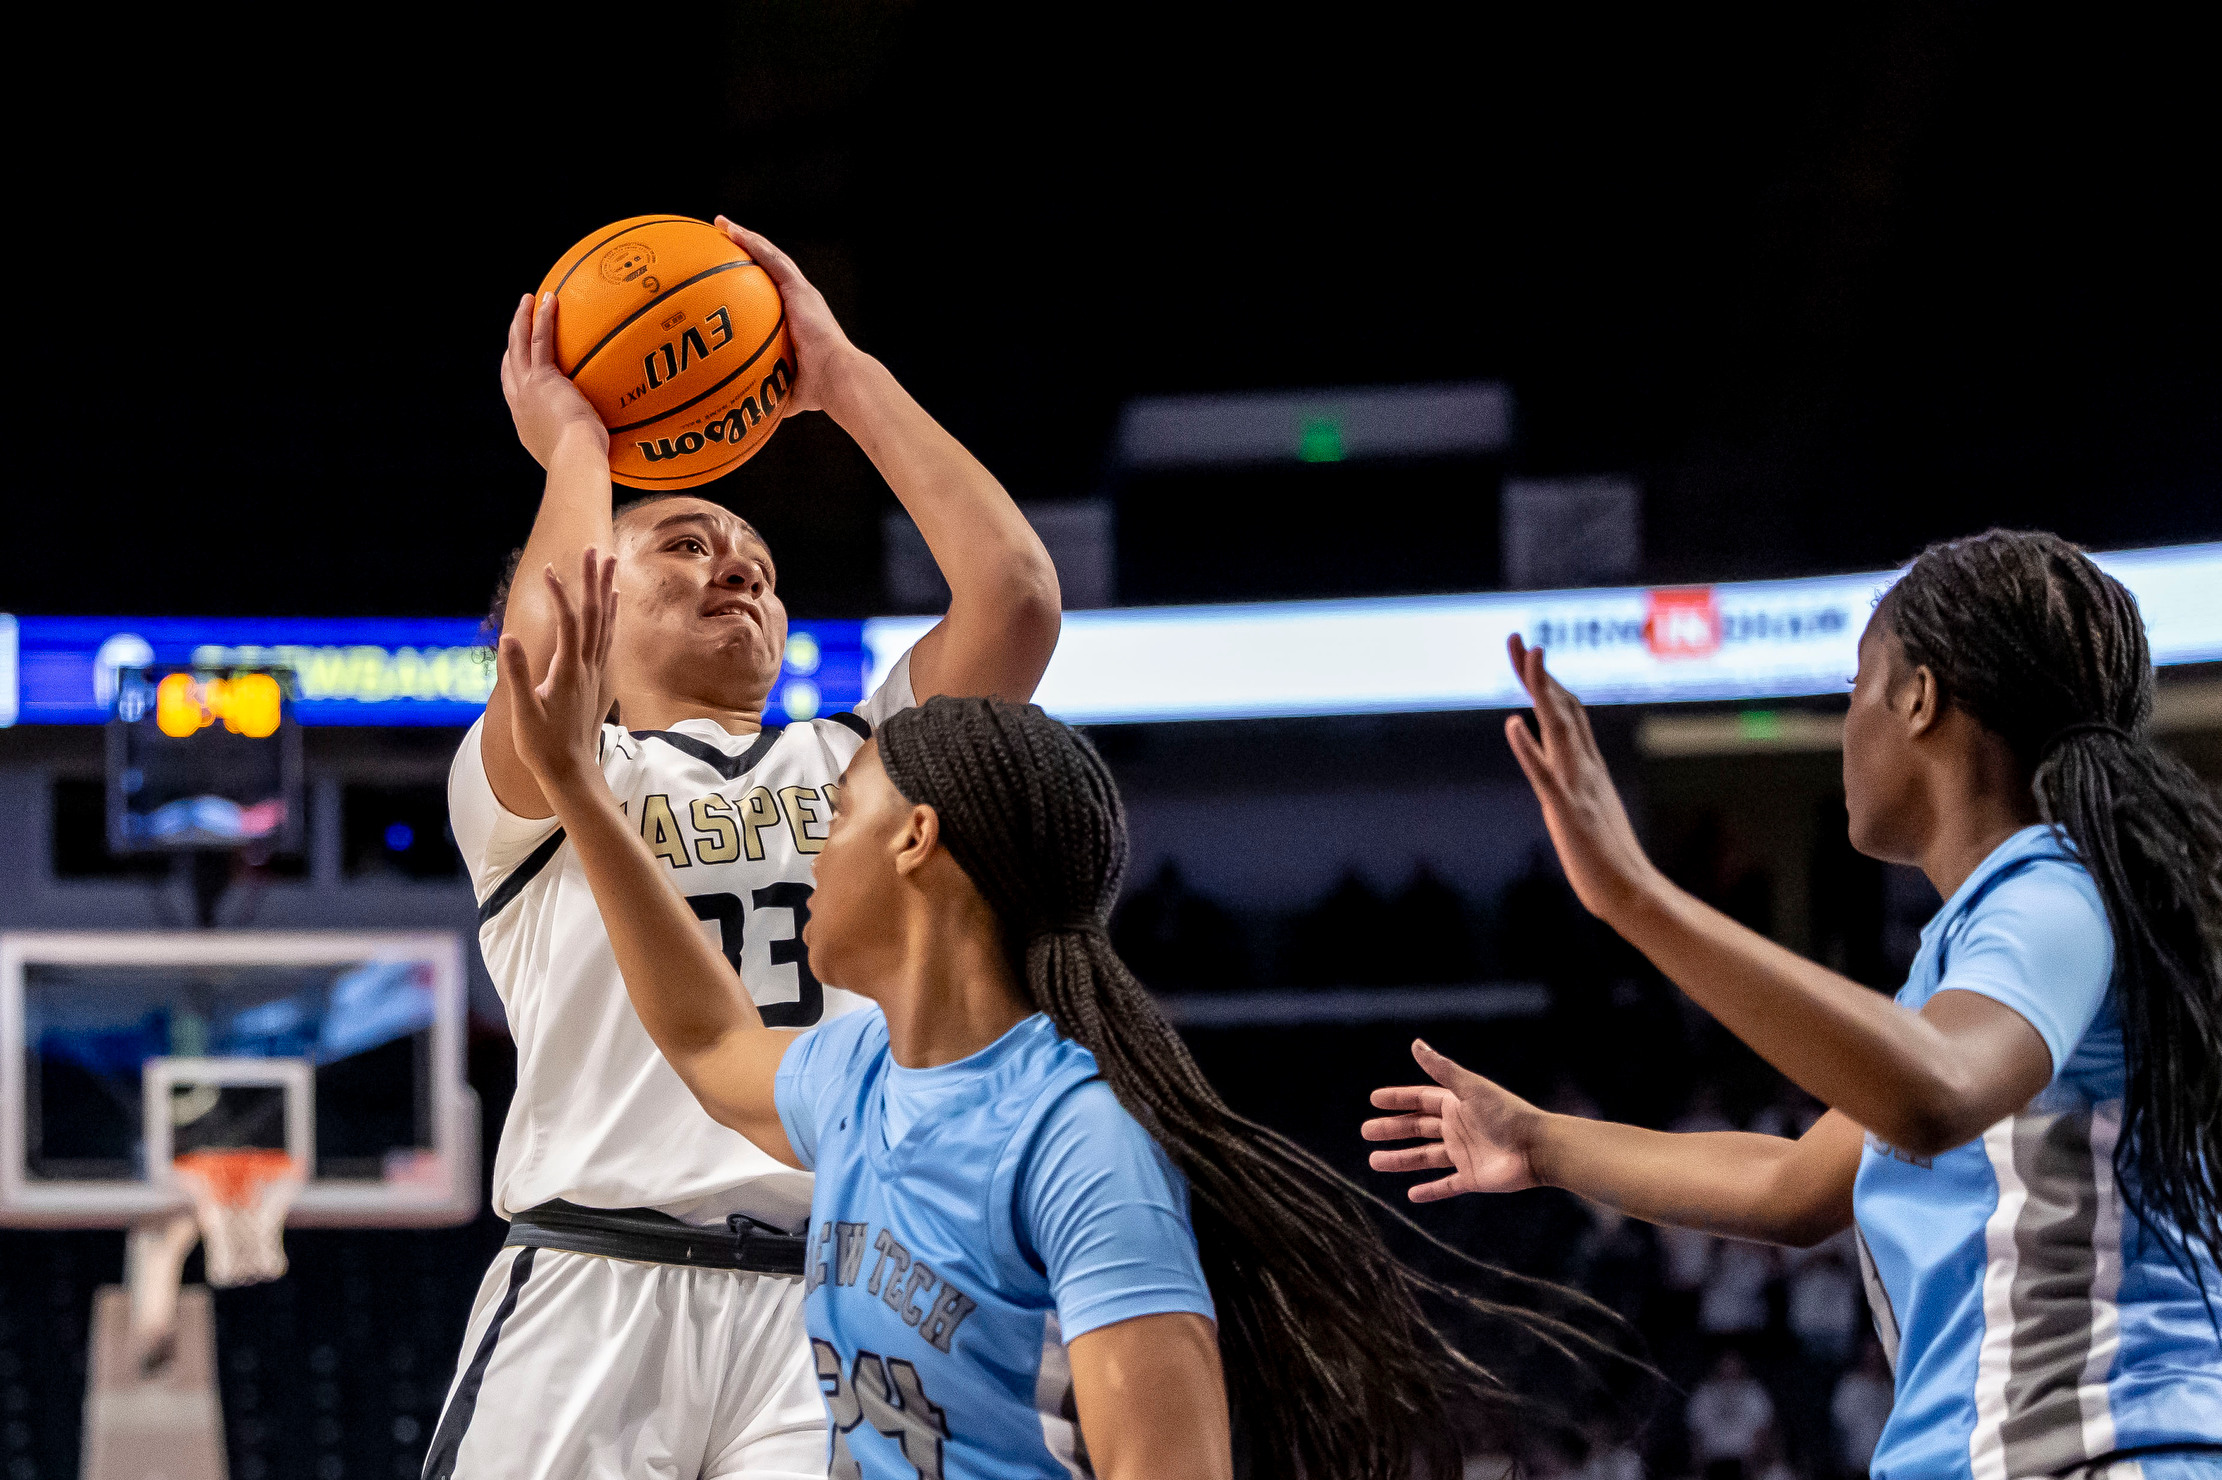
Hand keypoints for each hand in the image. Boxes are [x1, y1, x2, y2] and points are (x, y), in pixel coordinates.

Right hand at [496, 549, 616, 789]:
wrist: (572, 772)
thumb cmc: (543, 746)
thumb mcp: (524, 712)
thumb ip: (518, 674)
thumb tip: (510, 637)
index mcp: (569, 672)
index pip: (570, 623)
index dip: (561, 595)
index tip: (550, 570)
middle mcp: (588, 667)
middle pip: (596, 615)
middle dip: (594, 581)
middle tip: (595, 549)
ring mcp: (596, 672)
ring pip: (606, 623)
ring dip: (607, 591)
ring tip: (609, 562)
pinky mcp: (597, 678)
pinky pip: (609, 639)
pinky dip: (612, 616)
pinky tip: (614, 602)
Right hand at [501, 292, 609, 467]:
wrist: (576, 460)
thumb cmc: (585, 465)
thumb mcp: (580, 453)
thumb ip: (587, 444)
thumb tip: (609, 447)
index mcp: (526, 422)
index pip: (514, 390)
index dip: (514, 370)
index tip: (517, 358)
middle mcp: (520, 403)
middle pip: (510, 362)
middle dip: (513, 339)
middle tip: (518, 320)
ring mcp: (528, 389)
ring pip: (519, 345)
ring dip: (522, 320)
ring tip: (529, 299)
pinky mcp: (543, 378)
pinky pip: (541, 340)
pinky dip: (542, 318)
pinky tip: (548, 299)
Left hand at [715, 216, 862, 415]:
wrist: (837, 379)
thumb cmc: (817, 390)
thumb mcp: (785, 389)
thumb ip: (767, 393)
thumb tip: (749, 413)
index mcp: (799, 320)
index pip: (772, 293)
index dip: (753, 279)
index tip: (732, 272)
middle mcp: (800, 300)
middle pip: (769, 268)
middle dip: (746, 251)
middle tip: (722, 238)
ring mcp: (801, 292)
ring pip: (769, 256)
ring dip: (745, 238)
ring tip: (722, 225)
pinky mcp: (800, 289)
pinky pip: (771, 259)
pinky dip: (751, 243)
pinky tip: (732, 231)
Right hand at [1363, 1040, 1546, 1200]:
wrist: (1537, 1148)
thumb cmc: (1506, 1114)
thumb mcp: (1470, 1088)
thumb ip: (1442, 1069)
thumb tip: (1416, 1044)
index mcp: (1456, 1105)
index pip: (1420, 1100)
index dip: (1398, 1099)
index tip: (1374, 1100)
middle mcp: (1457, 1128)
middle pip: (1417, 1128)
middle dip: (1392, 1130)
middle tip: (1366, 1132)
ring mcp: (1464, 1154)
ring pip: (1425, 1157)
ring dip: (1400, 1159)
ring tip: (1374, 1162)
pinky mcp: (1473, 1178)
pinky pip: (1447, 1185)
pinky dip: (1430, 1190)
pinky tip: (1411, 1194)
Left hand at [1504, 634, 1662, 922]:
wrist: (1632, 894)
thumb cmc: (1606, 856)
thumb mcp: (1583, 806)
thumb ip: (1569, 778)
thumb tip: (1547, 752)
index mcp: (1588, 767)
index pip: (1566, 712)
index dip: (1546, 680)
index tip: (1528, 651)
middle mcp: (1585, 768)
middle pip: (1561, 708)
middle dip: (1537, 672)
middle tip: (1516, 638)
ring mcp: (1578, 787)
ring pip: (1559, 729)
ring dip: (1541, 691)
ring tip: (1528, 657)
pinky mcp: (1567, 812)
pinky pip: (1546, 775)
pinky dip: (1529, 748)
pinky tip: (1513, 724)